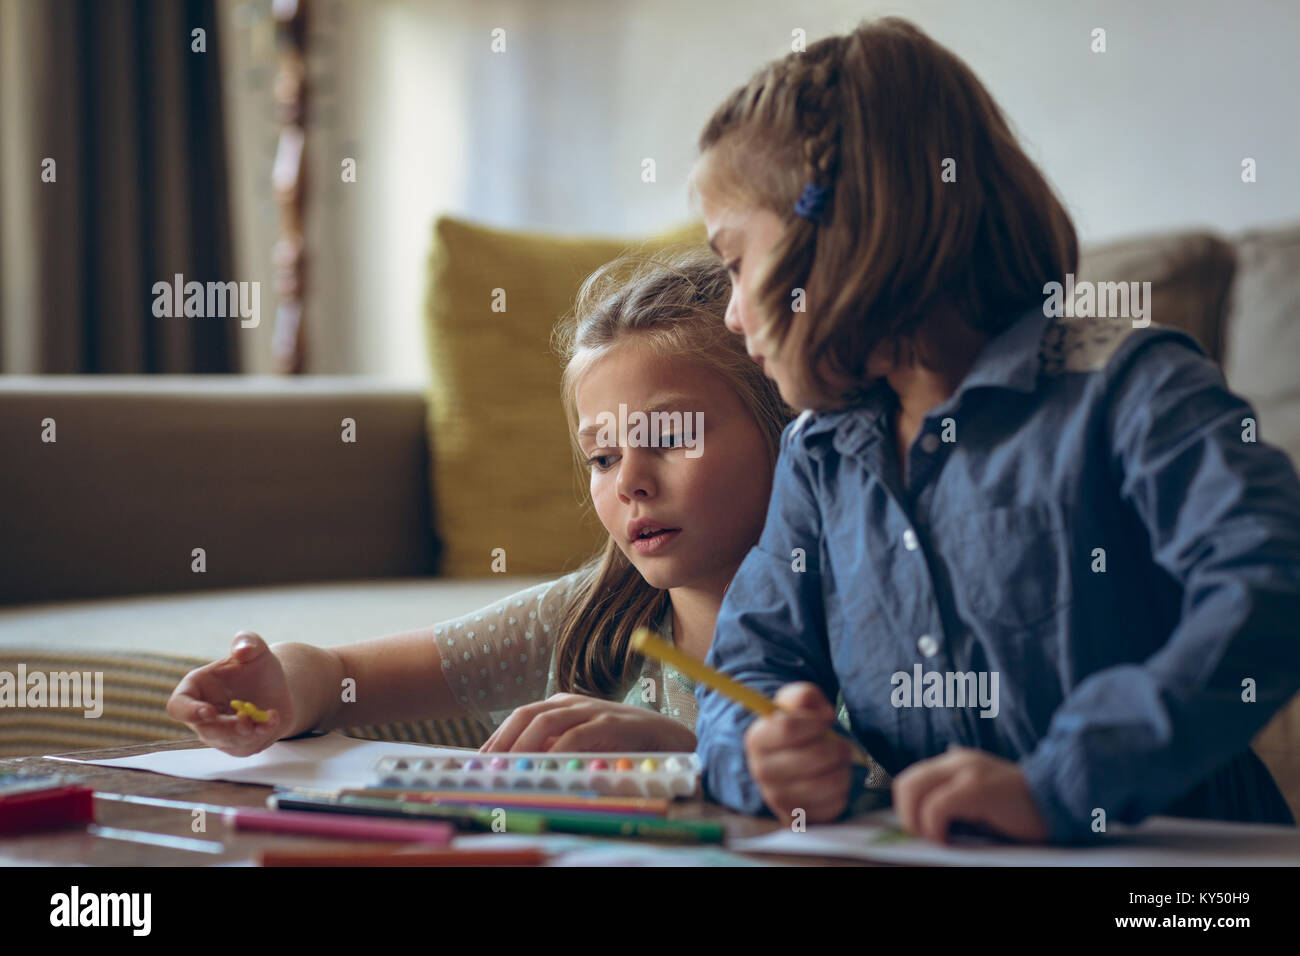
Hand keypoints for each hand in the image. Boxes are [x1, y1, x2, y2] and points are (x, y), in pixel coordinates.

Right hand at [166, 631, 292, 756]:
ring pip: (226, 742)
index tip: (207, 711)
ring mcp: (219, 734)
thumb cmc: (256, 666)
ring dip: (245, 735)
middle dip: (225, 728)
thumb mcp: (254, 648)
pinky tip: (273, 718)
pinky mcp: (239, 745)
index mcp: (195, 690)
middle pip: (205, 731)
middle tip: (245, 721)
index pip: (178, 706)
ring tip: (263, 721)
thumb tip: (242, 650)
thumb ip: (247, 642)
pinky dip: (262, 735)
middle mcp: (202, 716)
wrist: (275, 687)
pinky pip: (247, 747)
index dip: (189, 712)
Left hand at [478, 693, 695, 752]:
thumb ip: (554, 749)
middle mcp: (572, 703)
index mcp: (562, 705)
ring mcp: (592, 710)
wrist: (667, 736)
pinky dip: (558, 749)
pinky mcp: (611, 723)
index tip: (478, 760)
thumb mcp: (582, 744)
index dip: (498, 737)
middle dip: (503, 739)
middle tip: (487, 765)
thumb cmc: (620, 743)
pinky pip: (578, 734)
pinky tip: (546, 764)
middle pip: (527, 714)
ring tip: (508, 766)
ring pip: (547, 721)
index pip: (520, 716)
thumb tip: (517, 768)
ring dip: (523, 744)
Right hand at [744, 682, 851, 823]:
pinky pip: (833, 805)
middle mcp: (761, 772)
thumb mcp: (795, 703)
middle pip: (812, 758)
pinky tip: (834, 779)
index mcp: (757, 739)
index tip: (825, 720)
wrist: (788, 763)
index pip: (787, 728)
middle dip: (837, 748)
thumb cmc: (796, 729)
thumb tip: (824, 716)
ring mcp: (777, 799)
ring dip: (843, 769)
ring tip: (839, 762)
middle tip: (841, 743)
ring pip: (827, 784)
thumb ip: (806, 696)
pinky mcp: (797, 818)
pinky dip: (842, 790)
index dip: (814, 722)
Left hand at [892, 745, 1050, 842]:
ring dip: (917, 823)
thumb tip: (920, 823)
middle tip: (924, 839)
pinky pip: (935, 807)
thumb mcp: (979, 799)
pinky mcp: (976, 788)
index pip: (910, 780)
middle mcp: (956, 761)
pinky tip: (949, 841)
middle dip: (906, 816)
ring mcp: (966, 771)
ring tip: (937, 840)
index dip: (906, 809)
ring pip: (913, 791)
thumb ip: (952, 800)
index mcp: (954, 762)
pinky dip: (934, 828)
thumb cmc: (1019, 809)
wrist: (1059, 801)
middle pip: (906, 783)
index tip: (918, 832)